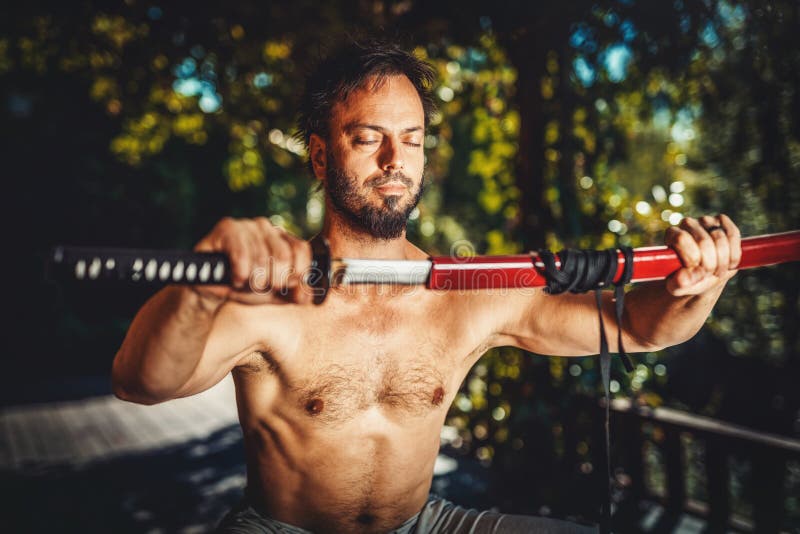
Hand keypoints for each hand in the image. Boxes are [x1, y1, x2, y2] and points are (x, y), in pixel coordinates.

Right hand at [192, 217, 312, 304]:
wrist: (212, 291)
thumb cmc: (245, 288)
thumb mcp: (275, 295)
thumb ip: (296, 294)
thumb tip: (308, 294)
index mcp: (283, 238)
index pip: (302, 250)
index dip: (296, 273)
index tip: (285, 287)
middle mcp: (267, 228)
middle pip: (283, 257)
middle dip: (273, 281)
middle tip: (260, 287)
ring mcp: (247, 225)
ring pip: (261, 259)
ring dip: (252, 281)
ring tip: (244, 282)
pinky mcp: (227, 228)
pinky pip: (242, 255)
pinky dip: (240, 274)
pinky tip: (234, 277)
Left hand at [664, 214, 740, 296]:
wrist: (703, 276)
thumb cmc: (687, 280)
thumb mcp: (679, 287)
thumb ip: (679, 283)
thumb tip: (684, 278)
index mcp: (672, 235)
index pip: (682, 238)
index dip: (692, 258)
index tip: (696, 272)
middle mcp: (687, 224)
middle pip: (703, 241)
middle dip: (710, 264)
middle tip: (708, 275)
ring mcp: (706, 221)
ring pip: (720, 238)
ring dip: (723, 261)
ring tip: (717, 272)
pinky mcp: (722, 221)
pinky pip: (733, 234)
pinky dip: (734, 253)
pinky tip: (729, 264)